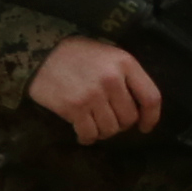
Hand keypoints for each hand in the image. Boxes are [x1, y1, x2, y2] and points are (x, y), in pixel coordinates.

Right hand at [29, 35, 164, 143]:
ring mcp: (92, 95)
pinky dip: (87, 137)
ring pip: (110, 129)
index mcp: (125, 63)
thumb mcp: (108, 55)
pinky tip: (83, 132)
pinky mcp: (74, 107)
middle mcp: (111, 79)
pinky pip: (90, 133)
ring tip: (93, 124)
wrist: (40, 53)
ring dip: (103, 131)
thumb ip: (125, 75)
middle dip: (120, 124)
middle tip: (108, 120)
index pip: (150, 98)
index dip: (151, 117)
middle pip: (129, 118)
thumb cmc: (77, 54)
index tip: (144, 126)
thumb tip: (139, 108)